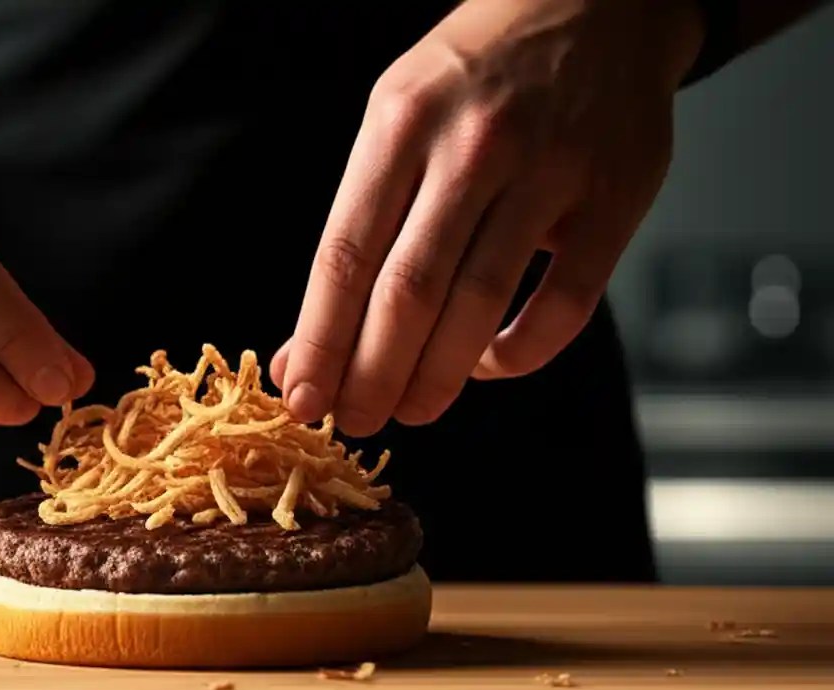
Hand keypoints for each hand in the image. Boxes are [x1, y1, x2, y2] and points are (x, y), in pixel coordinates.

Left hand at [275, 0, 702, 434]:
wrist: (598, 5)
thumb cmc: (476, 76)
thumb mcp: (397, 120)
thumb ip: (360, 228)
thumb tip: (307, 345)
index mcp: (402, 122)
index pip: (346, 254)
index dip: (320, 339)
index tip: (303, 396)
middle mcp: (473, 145)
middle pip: (408, 292)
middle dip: (372, 375)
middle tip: (354, 420)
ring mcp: (550, 172)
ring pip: (479, 305)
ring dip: (436, 378)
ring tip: (411, 410)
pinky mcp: (614, 201)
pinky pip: (562, 307)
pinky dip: (518, 354)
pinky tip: (486, 366)